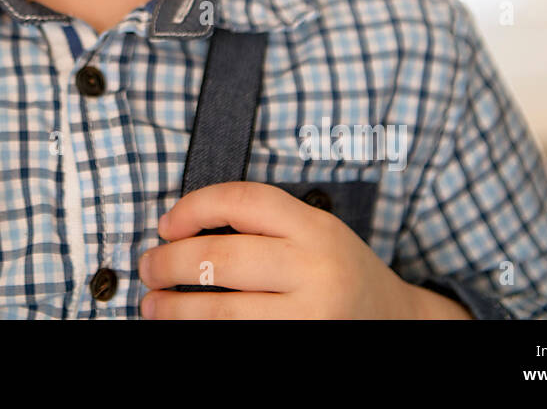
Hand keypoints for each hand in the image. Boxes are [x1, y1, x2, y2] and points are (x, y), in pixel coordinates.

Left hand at [138, 181, 463, 318]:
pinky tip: (186, 329)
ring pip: (221, 311)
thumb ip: (262, 225)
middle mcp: (315, 269)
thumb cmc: (339, 272)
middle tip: (148, 267)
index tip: (166, 223)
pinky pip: (236, 339)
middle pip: (222, 258)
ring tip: (153, 305)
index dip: (194, 207)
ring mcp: (310, 316)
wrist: (397, 322)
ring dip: (175, 309)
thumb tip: (178, 231)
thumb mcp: (314, 233)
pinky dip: (202, 334)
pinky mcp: (300, 347)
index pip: (243, 200)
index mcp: (315, 228)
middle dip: (171, 263)